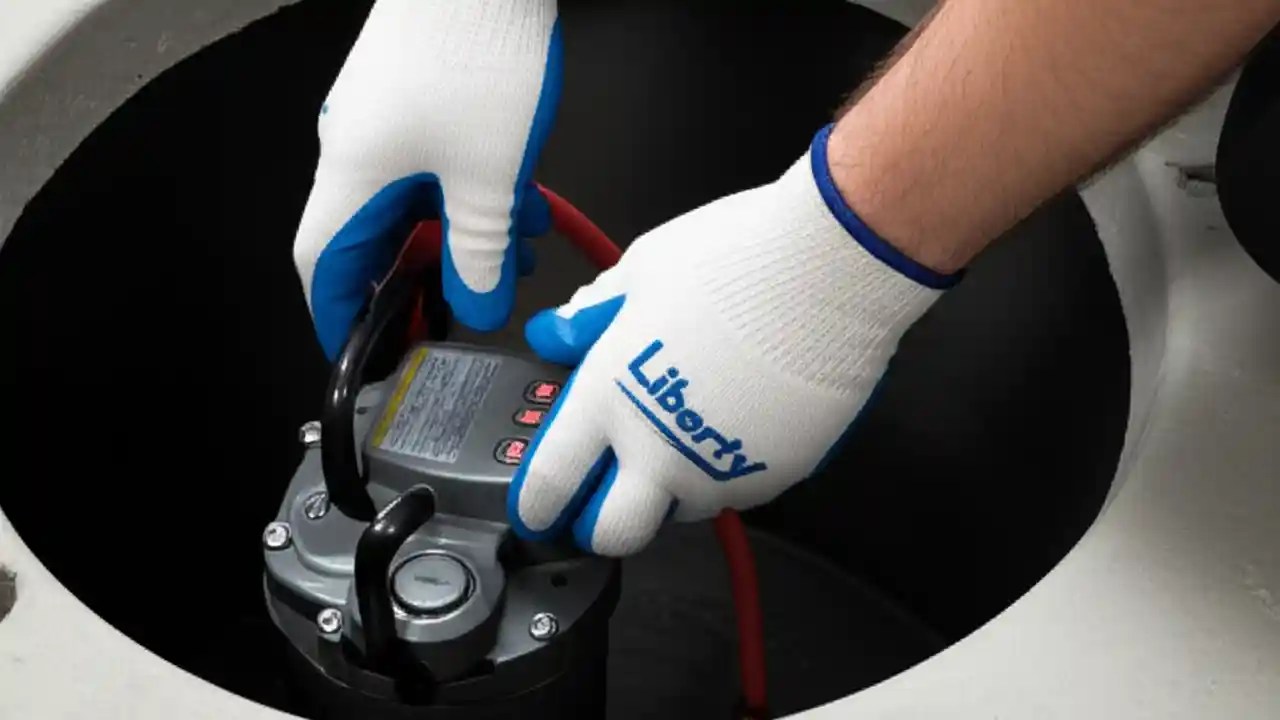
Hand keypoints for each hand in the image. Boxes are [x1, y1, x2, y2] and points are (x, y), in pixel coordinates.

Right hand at [292, 0, 560, 358]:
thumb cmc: (474, 52)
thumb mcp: (488, 178)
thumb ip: (481, 254)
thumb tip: (478, 307)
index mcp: (352, 176)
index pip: (324, 268)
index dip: (340, 319)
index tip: (364, 354)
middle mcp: (357, 150)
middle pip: (375, 239)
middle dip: (424, 280)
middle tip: (462, 313)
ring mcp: (388, 120)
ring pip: (416, 204)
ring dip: (463, 238)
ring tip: (517, 260)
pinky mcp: (419, 97)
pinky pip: (436, 167)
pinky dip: (473, 196)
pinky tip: (523, 206)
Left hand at [506, 125, 961, 556]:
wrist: (830, 270)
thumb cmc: (735, 259)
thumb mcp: (642, 268)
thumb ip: (595, 314)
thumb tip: (563, 332)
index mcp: (610, 396)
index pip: (551, 479)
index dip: (535, 502)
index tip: (536, 505)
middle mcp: (659, 448)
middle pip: (612, 534)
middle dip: (600, 525)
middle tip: (607, 499)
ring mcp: (720, 470)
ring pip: (680, 513)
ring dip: (671, 490)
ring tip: (689, 432)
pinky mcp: (776, 475)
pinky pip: (737, 490)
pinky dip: (727, 470)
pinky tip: (740, 419)